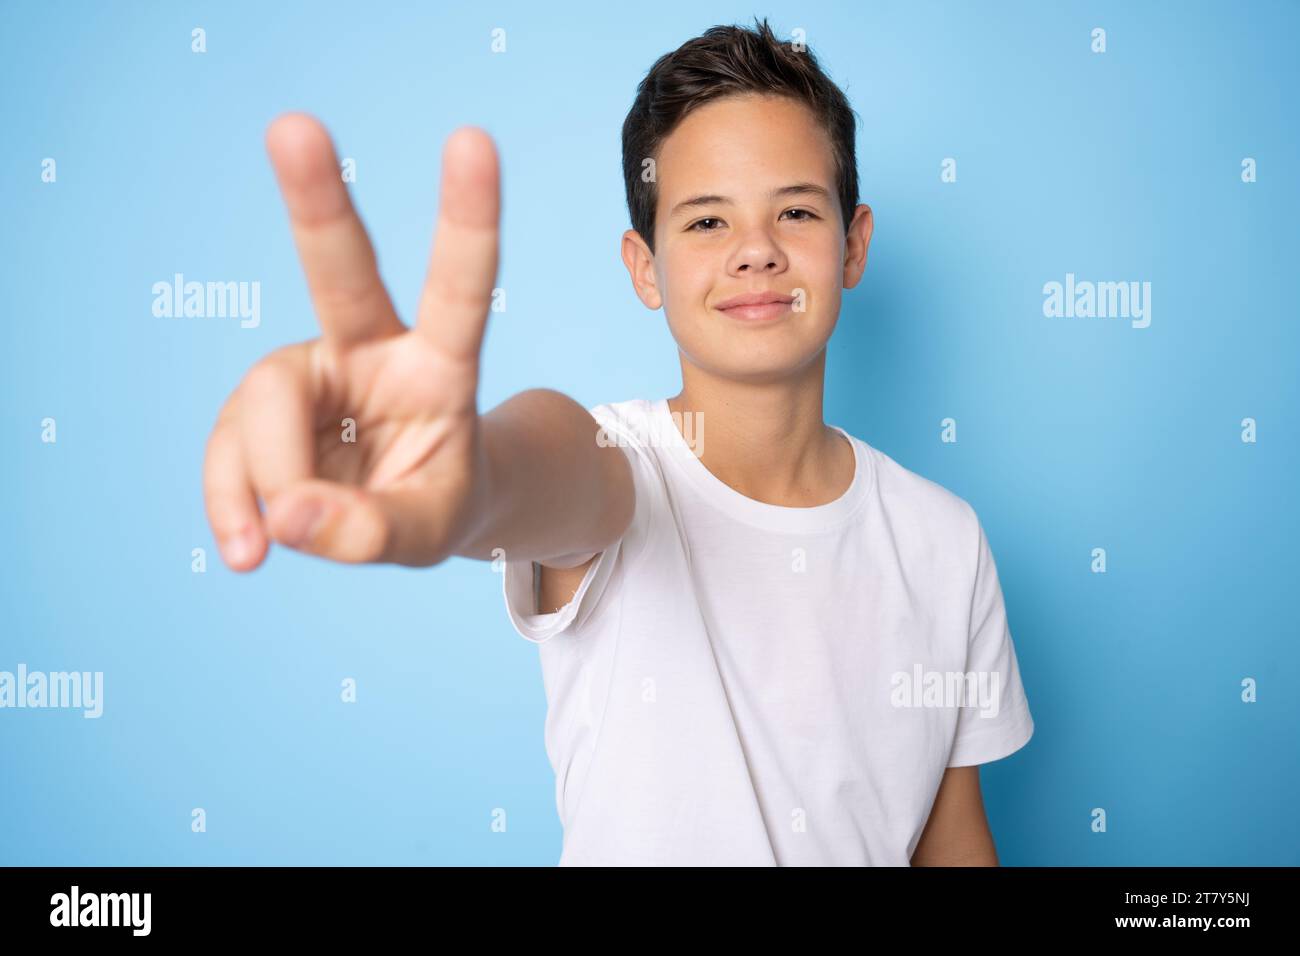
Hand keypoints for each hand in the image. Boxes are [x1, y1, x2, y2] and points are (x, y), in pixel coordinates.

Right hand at [202, 113, 499, 568]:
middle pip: (341, 271)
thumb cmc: (437, 503)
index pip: (458, 289)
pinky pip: (229, 450)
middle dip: (317, 201)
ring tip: (283, 545)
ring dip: (270, 481)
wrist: (406, 512)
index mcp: (440, 366)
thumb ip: (374, 533)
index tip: (472, 140)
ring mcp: (310, 372)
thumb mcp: (430, 533)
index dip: (466, 221)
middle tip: (294, 128)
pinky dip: (232, 504)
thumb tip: (288, 516)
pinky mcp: (262, 407)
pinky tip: (251, 549)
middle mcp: (370, 349)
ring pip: (263, 405)